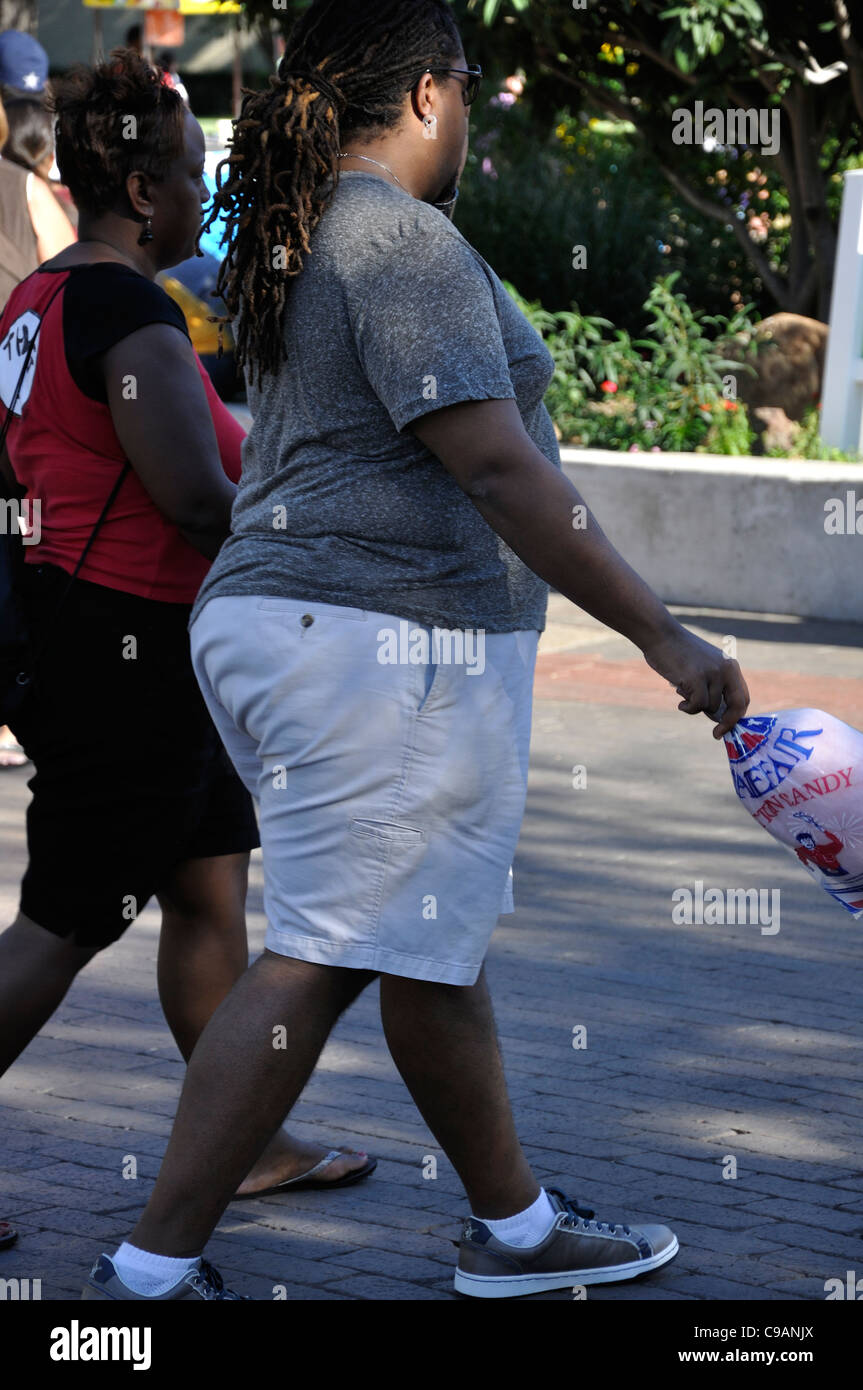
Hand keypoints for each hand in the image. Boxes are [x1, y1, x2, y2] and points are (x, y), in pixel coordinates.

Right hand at [641, 623, 749, 738]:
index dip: (736, 716)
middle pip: (736, 705)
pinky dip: (688, 708)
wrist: (661, 635)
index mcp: (730, 666)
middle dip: (728, 723)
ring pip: (711, 707)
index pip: (743, 697)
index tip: (727, 728)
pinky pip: (697, 705)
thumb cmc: (678, 653)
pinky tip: (680, 702)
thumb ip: (714, 686)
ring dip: (696, 707)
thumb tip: (717, 716)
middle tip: (717, 734)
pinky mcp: (696, 679)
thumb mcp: (704, 667)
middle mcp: (726, 670)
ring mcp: (712, 674)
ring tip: (683, 695)